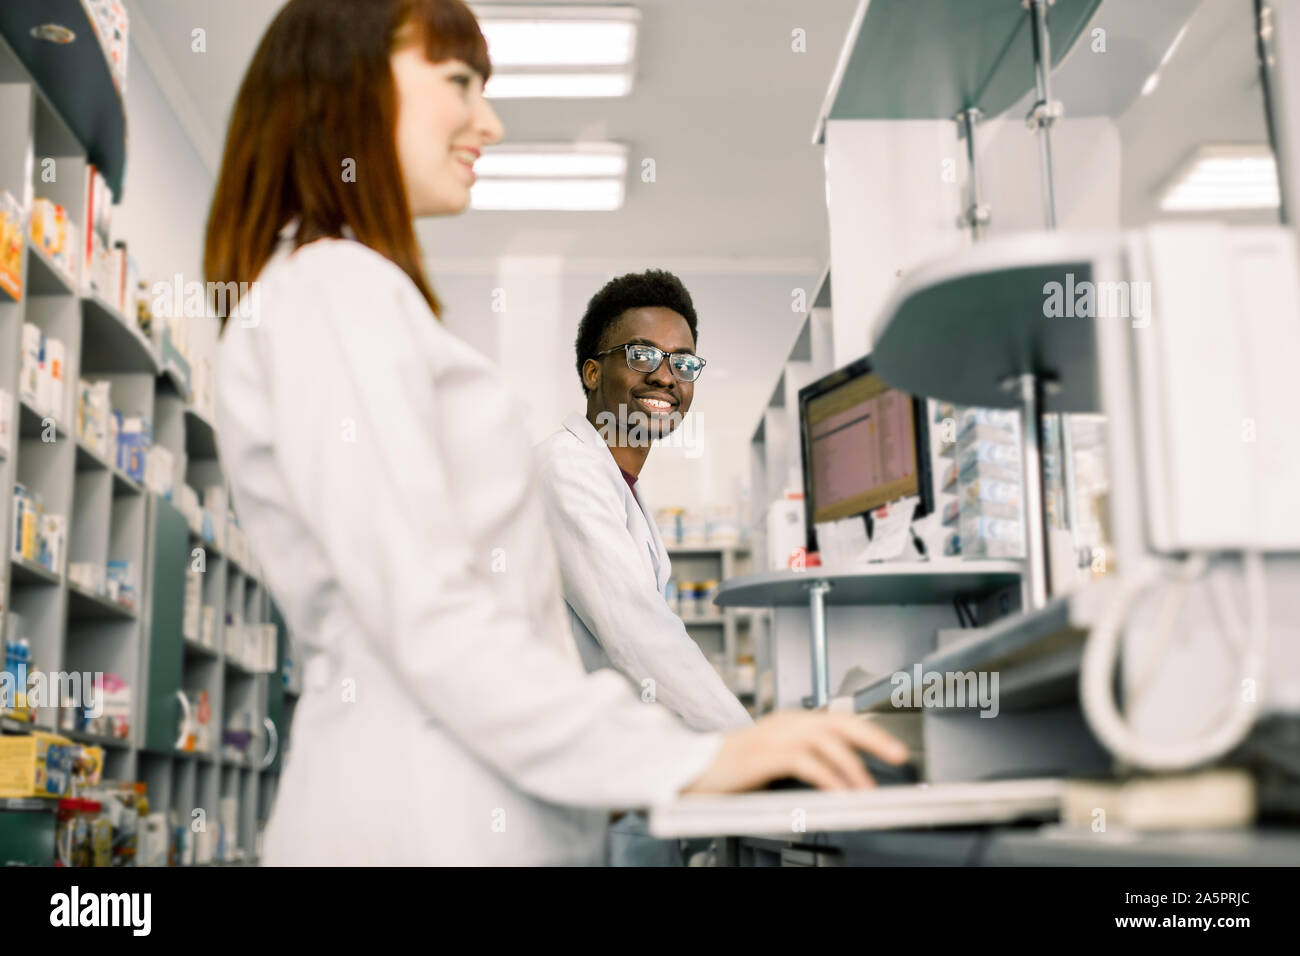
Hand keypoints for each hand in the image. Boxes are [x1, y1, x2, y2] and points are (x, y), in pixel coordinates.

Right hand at [680, 711, 907, 793]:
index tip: (894, 749)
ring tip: (868, 790)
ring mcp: (773, 736)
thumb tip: (844, 776)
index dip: (871, 732)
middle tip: (899, 756)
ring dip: (852, 766)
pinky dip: (828, 777)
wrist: (692, 772)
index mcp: (791, 721)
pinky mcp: (762, 755)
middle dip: (874, 738)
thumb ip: (807, 760)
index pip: (840, 720)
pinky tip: (840, 793)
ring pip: (826, 741)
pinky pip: (805, 762)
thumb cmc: (732, 770)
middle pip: (840, 722)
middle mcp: (786, 722)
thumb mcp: (776, 761)